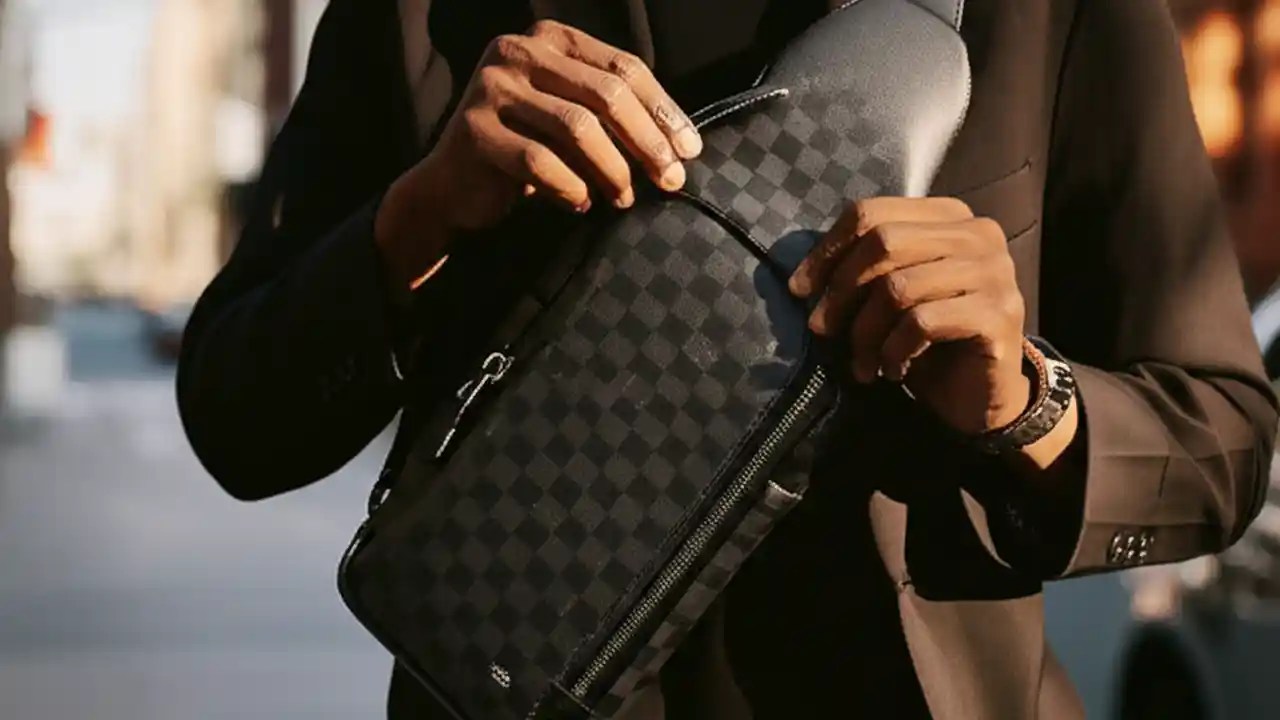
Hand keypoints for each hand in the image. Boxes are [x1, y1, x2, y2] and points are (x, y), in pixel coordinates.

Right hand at [375, 20, 701, 289]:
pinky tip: (582, 204)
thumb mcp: (570, 120)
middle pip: (605, 94)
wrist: (450, 190)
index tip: (690, 151)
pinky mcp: (473, 130)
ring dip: (613, 169)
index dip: (662, 111)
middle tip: (671, 181)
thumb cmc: (525, 153)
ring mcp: (490, 87)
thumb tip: (682, 145)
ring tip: (625, 198)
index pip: (623, 67)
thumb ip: (611, 115)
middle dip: (646, 142)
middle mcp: (516, 50)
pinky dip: (570, 187)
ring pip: (576, 127)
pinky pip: (540, 162)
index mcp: (549, 38)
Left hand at [789, 197, 1029, 435]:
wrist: (979, 397)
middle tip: (823, 329)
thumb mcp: (889, 295)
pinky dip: (894, 350)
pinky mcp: (999, 314)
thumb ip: (861, 269)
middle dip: (841, 291)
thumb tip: (801, 281)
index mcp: (950, 216)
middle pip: (883, 243)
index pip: (871, 213)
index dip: (827, 251)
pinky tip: (892, 370)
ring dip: (866, 333)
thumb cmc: (927, 341)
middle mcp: (979, 234)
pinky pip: (922, 322)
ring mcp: (995, 272)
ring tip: (861, 363)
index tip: (799, 289)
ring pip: (899, 288)